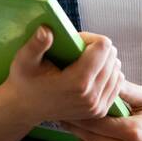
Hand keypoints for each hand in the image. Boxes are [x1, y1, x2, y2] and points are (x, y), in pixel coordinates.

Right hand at [4, 26, 123, 124]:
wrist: (25, 108)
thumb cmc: (24, 81)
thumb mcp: (24, 60)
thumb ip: (36, 45)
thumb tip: (46, 29)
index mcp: (76, 83)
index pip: (104, 47)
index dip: (91, 39)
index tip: (76, 42)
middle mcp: (91, 97)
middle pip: (112, 57)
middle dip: (98, 49)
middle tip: (78, 52)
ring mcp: (97, 106)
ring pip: (117, 70)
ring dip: (104, 61)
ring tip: (84, 62)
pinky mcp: (100, 111)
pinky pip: (117, 83)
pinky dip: (108, 74)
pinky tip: (92, 73)